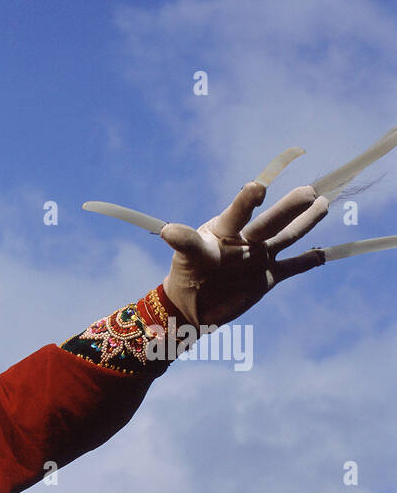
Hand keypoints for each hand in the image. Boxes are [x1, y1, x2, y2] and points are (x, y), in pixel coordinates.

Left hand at [160, 181, 327, 330]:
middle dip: (290, 207)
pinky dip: (308, 261)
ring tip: (322, 203)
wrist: (192, 304)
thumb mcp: (186, 257)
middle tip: (309, 191)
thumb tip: (168, 231)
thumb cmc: (186, 273)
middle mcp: (247, 239)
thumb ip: (185, 242)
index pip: (238, 212)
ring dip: (305, 222)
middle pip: (272, 221)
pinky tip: (324, 253)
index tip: (256, 188)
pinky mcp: (268, 277)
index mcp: (226, 229)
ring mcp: (260, 257)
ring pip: (287, 237)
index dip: (247, 201)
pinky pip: (293, 267)